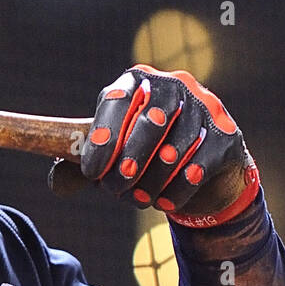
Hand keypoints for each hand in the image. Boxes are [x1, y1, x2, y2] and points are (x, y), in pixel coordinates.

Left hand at [79, 64, 258, 225]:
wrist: (198, 171)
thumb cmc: (144, 157)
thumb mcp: (109, 159)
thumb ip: (81, 169)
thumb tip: (58, 184)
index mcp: (136, 83)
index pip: (118, 99)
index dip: (104, 136)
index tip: (92, 170)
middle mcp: (173, 86)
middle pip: (153, 120)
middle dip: (130, 162)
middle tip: (115, 189)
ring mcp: (205, 108)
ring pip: (176, 150)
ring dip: (151, 183)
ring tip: (139, 199)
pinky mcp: (226, 136)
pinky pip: (199, 167)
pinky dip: (177, 191)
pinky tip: (164, 202)